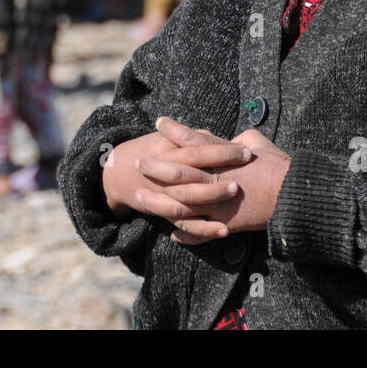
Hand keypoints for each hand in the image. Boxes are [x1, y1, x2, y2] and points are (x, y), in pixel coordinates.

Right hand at [102, 118, 249, 220]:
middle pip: (192, 178)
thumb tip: (215, 136)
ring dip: (211, 204)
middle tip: (241, 181)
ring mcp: (164, 196)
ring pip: (187, 204)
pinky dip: (203, 231)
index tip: (247, 152)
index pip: (198, 150)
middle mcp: (164, 175)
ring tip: (234, 204)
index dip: (223, 151)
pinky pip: (185, 226)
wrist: (119, 172)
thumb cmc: (151, 150)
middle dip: (217, 181)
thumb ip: (191, 137)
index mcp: (168, 151)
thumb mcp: (167, 139)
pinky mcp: (166, 213)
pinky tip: (224, 231)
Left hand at [142, 123, 290, 244]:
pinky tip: (171, 234)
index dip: (175, 130)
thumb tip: (233, 136)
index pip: (194, 140)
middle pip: (179, 172)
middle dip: (156, 167)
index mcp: (224, 157)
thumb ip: (240, 139)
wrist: (294, 195)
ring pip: (182, 203)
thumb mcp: (258, 143)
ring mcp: (219, 203)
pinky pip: (200, 231)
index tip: (159, 122)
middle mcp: (216, 179)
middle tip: (137, 162)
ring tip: (140, 199)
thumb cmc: (279, 166)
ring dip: (159, 201)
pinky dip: (185, 234)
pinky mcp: (225, 224)